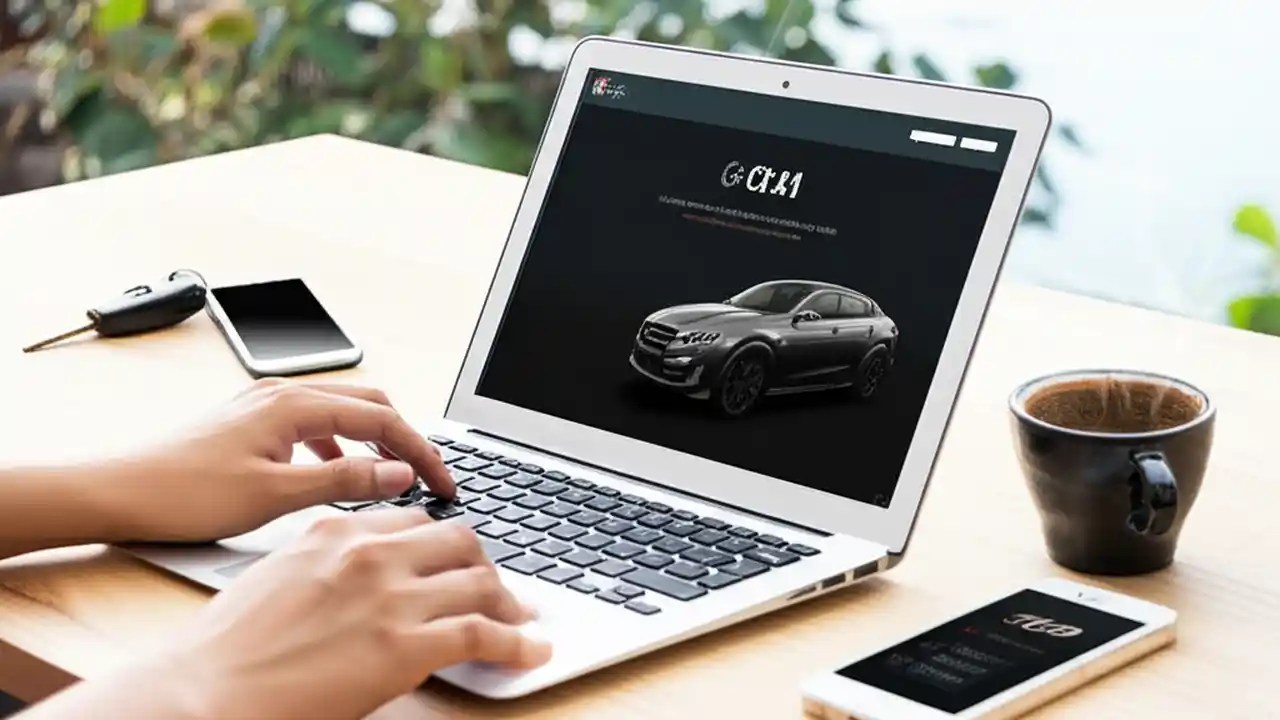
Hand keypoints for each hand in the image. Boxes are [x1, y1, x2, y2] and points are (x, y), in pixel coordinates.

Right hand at [21, 511, 551, 719]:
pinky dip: (518, 643)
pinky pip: (484, 634)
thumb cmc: (228, 645)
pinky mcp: (407, 646)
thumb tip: (359, 573)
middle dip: (484, 564)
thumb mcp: (279, 575)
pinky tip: (532, 651)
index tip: (457, 557)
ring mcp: (392, 597)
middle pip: (459, 540)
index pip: (415, 520)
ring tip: (523, 619)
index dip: (445, 542)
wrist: (204, 689)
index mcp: (338, 529)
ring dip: (511, 602)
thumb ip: (328, 561)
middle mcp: (372, 552)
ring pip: (481, 581)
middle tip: (496, 586)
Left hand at [96, 378, 453, 543]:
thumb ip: (344, 481)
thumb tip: (399, 474)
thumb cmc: (184, 494)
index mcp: (294, 404)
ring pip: (343, 412)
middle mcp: (282, 394)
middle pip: (369, 404)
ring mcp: (264, 405)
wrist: (114, 492)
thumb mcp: (275, 495)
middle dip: (406, 439)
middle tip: (429, 478)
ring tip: (393, 478)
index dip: (420, 452)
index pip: (382, 419)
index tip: (443, 484)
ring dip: (375, 441)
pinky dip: (341, 446)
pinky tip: (336, 474)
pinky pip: (314, 423)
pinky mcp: (251, 423)